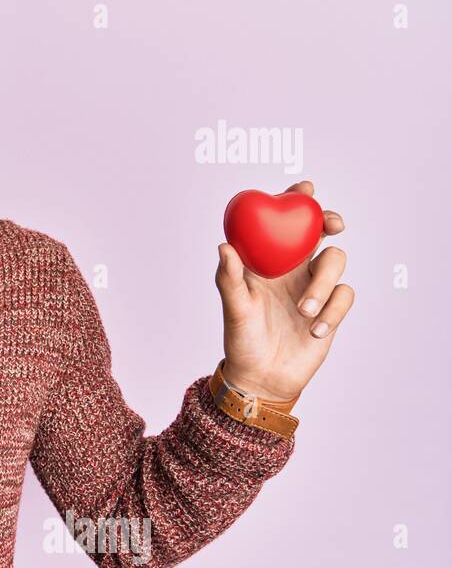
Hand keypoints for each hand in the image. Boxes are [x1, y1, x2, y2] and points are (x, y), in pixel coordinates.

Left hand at [214, 180, 353, 401]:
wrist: (262, 377)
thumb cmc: (242, 340)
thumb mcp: (234, 309)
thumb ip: (229, 278)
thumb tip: (224, 246)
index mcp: (267, 262)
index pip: (283, 223)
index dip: (295, 201)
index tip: (305, 190)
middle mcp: (292, 269)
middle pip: (319, 232)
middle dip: (329, 220)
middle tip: (333, 224)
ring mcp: (313, 287)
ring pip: (335, 261)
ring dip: (322, 283)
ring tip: (303, 311)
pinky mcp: (331, 309)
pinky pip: (345, 295)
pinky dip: (333, 310)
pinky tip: (314, 329)